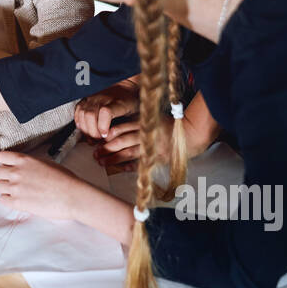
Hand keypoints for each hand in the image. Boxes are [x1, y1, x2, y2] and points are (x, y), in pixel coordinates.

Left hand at [0, 149, 90, 221]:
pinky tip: (18, 200)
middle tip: (14, 181)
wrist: (72, 196)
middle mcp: (17, 172)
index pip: (2, 156)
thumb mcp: (46, 163)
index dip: (5, 162)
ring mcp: (16, 188)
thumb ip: (30, 164)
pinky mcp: (17, 203)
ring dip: (6, 189)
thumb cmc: (65, 179)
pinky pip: (2, 200)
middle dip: (4, 176)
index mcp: (24, 160)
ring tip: (17, 192)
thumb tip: (24, 166)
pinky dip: (8, 200)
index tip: (10, 167)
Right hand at [74, 76, 138, 139]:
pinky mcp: (85, 99)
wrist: (124, 85)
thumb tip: (116, 139)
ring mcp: (93, 98)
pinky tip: (87, 129)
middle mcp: (103, 98)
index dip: (102, 126)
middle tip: (99, 139)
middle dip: (93, 131)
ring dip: (86, 129)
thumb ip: (128, 124)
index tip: (104, 135)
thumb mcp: (135, 112)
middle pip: (90, 115)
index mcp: (118, 102)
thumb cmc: (130, 101)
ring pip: (83, 114)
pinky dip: (80, 123)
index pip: (106, 112)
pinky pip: (78, 112)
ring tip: (93, 136)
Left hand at [92, 104, 218, 172]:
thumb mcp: (153, 118)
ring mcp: (152, 148)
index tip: (101, 137)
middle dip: (108, 148)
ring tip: (101, 161)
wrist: (191, 135)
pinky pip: (140, 164)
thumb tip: (114, 128)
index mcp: (146, 124)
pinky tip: (118, 169)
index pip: (125, 128)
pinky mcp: (157, 159)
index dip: (112, 133)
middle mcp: (148, 136)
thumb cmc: (168, 126)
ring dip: (113, 158)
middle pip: (124, 141)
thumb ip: (137, 122)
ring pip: (129, 153)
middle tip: (96, 152)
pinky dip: (129, 167)